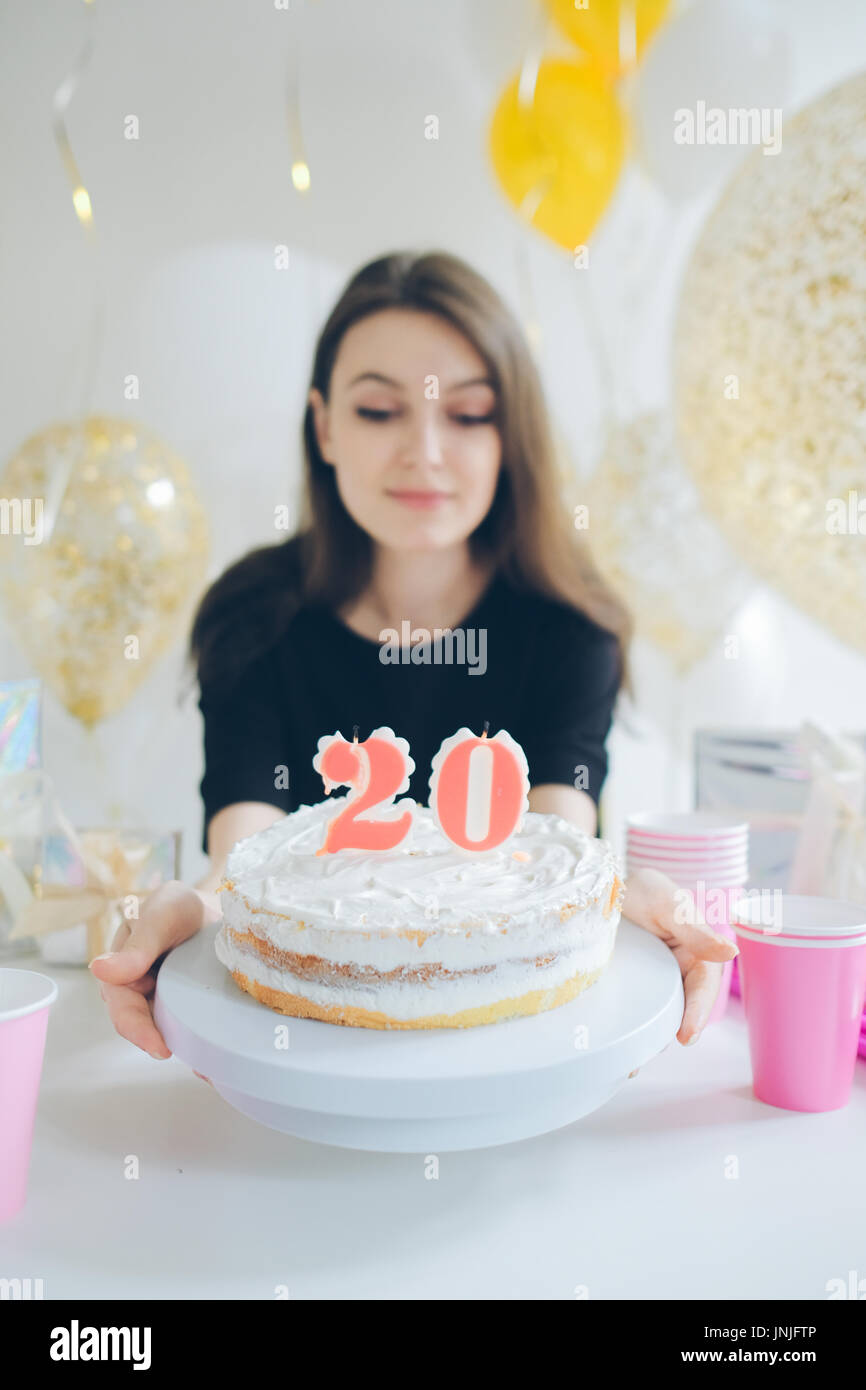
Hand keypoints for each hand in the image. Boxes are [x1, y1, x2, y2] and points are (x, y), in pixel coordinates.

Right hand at [89, 879, 212, 1062]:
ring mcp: (165, 1003)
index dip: (137, 1028)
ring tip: (206, 1068)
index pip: (123, 1005)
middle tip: (185, 1058)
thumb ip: (139, 942)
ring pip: (167, 1033)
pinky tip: (217, 1060)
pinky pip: (191, 1031)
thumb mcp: (163, 914)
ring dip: (183, 1050)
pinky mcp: (189, 1010)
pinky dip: (202, 1046)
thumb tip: (99, 969)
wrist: (216, 909)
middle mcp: (140, 992)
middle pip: (143, 1026)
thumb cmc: (181, 908)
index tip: (158, 1047)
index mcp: (122, 970)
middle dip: (160, 1044)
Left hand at [621, 866, 738, 1046]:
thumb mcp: (667, 903)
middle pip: (679, 1009)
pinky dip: (624, 1028)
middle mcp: (676, 973)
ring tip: (628, 1059)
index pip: (702, 987)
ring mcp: (651, 983)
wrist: (600, 885)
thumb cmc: (642, 888)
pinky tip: (610, 1046)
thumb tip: (731, 952)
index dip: (697, 1013)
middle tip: (646, 1053)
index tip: (686, 1036)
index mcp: (697, 953)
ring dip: (646, 1036)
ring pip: (655, 1014)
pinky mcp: (627, 988)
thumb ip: (695, 928)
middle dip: (667, 1034)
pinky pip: (630, 1010)